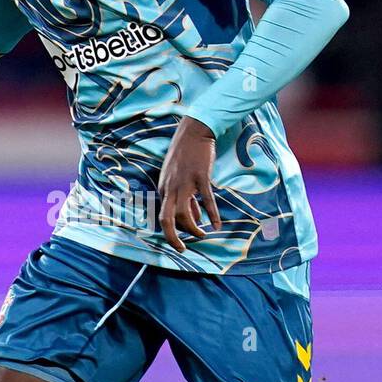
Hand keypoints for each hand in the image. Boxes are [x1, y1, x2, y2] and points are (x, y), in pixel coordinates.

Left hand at [157, 116, 221, 251]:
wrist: (194, 132)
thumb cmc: (186, 155)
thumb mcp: (178, 177)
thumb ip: (185, 198)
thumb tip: (194, 218)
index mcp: (164, 188)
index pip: (164, 216)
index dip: (173, 229)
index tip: (182, 238)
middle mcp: (171, 187)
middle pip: (167, 219)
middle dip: (173, 238)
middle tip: (183, 249)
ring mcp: (185, 182)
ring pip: (184, 213)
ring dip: (194, 229)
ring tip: (203, 235)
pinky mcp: (200, 177)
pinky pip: (206, 201)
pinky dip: (212, 215)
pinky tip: (217, 225)